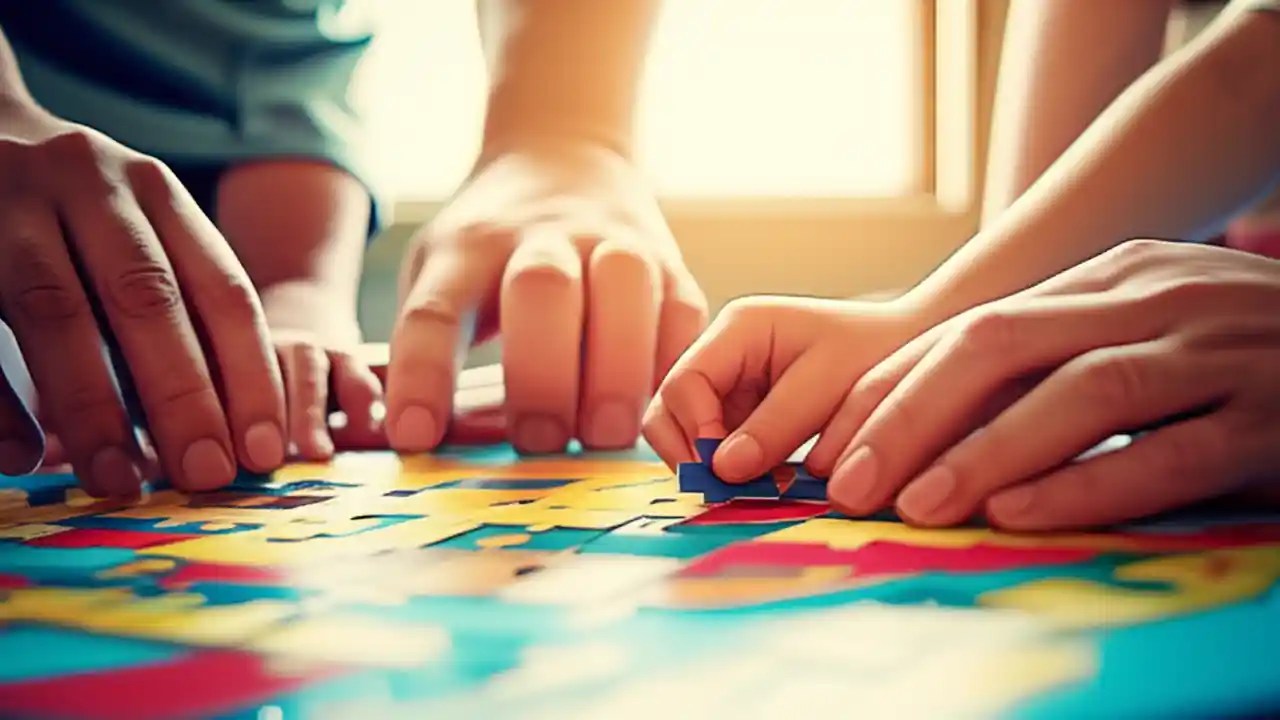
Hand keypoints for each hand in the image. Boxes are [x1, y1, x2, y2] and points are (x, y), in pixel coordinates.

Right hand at [0, 104, 285, 495]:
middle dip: (184, 396)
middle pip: (147, 299)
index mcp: (154, 190)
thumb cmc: (65, 204)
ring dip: (93, 406)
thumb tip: (229, 426)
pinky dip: (1, 401)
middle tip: (206, 476)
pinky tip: (24, 456)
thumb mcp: (131, 225)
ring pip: (56, 311)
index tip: (264, 453)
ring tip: (119, 481)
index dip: (252, 377)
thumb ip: (176, 303)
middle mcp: (87, 184)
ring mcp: (8, 203)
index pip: (223, 291)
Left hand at [387, 141, 707, 453]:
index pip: (435, 310)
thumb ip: (433, 347)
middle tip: (539, 442)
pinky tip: (651, 409)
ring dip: (617, 371)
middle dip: (541, 377)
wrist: (567, 158)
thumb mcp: (440, 270)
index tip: (413, 438)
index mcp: (467, 247)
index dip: (422, 377)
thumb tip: (418, 444)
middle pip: (540, 290)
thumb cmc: (490, 248)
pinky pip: (683, 312)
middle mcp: (541, 236)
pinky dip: (669, 366)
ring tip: (604, 434)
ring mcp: (612, 242)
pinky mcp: (669, 263)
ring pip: (623, 287)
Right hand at [642, 296, 921, 480]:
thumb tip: (721, 469)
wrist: (915, 354)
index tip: (727, 472)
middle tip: (727, 492)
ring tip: (750, 490)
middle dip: (689, 452)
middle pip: (669, 408)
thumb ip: (775, 425)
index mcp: (739, 329)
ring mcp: (730, 383)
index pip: (685, 382)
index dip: (695, 430)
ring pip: (686, 431)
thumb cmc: (878, 355)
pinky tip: (762, 483)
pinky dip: (730, 469)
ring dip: (709, 465)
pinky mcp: (743, 411)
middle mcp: (724, 353)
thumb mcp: (828, 388)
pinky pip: (716, 445)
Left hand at [820, 239, 1279, 529]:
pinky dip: (1087, 484)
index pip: (978, 327)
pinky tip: (1020, 514)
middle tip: (848, 479)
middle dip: (913, 413)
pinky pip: (1170, 454)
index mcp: (1113, 278)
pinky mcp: (1272, 421)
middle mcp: (1157, 301)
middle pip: (1004, 346)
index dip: (899, 386)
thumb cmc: (1232, 357)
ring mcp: (1219, 355)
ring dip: (984, 451)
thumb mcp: (1140, 331)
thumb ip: (1054, 357)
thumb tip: (932, 417)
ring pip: (1080, 395)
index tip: (838, 442)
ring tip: (914, 502)